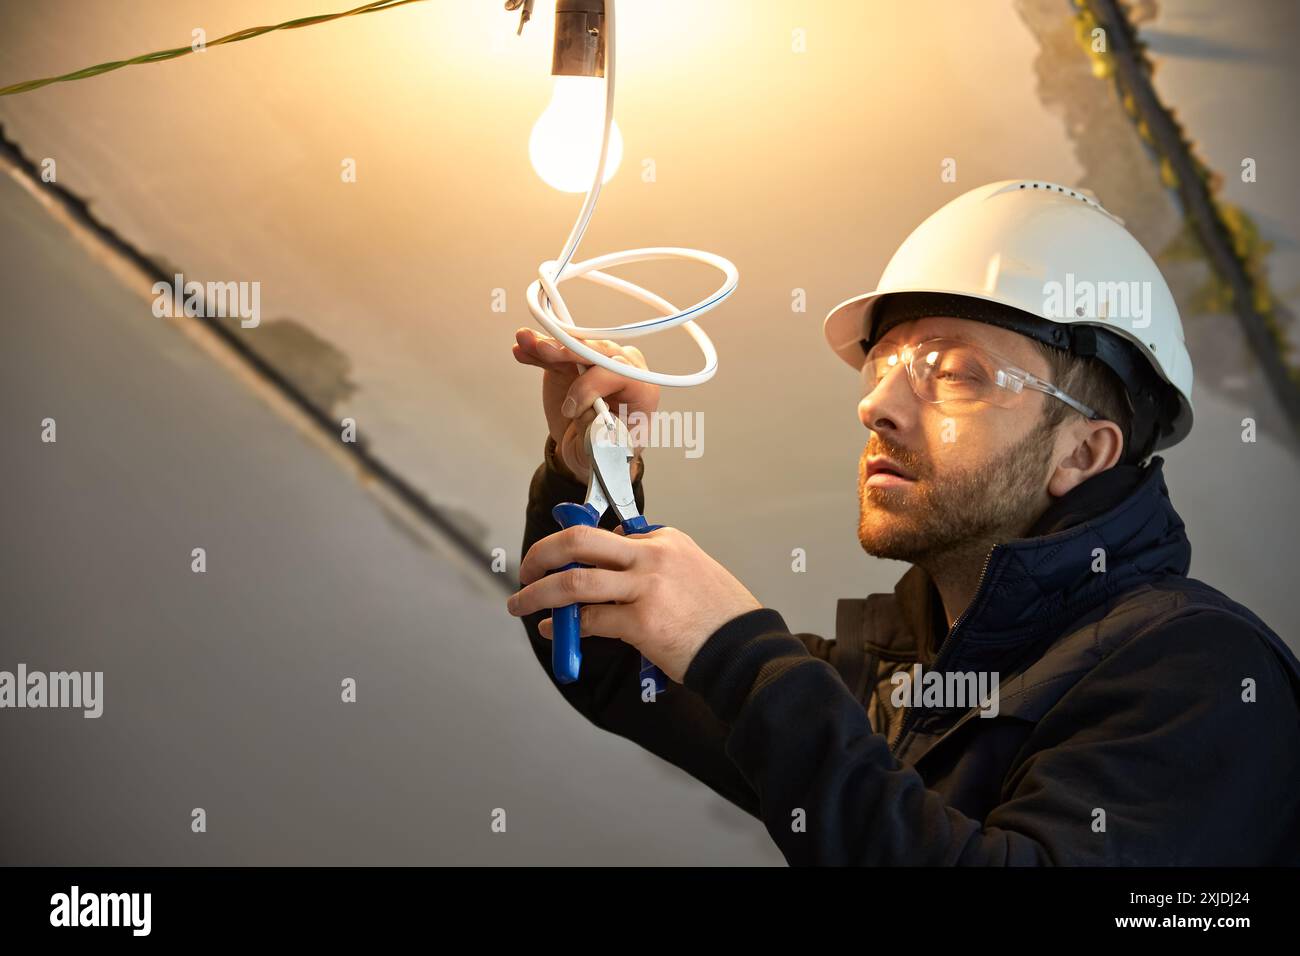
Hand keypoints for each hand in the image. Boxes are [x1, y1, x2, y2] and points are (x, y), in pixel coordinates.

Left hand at [506, 523, 761, 683]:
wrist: (744, 651)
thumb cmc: (718, 619)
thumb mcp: (690, 573)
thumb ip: (651, 568)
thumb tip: (603, 577)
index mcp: (666, 540)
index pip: (606, 535)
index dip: (572, 546)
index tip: (554, 558)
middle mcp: (653, 556)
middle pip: (580, 541)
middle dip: (542, 553)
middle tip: (526, 568)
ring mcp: (647, 587)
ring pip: (575, 580)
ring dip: (538, 592)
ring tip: (520, 602)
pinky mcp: (641, 622)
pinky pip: (589, 620)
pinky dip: (564, 627)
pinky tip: (553, 631)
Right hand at [512, 328, 658, 484]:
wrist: (593, 453)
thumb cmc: (609, 454)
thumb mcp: (607, 453)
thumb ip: (600, 432)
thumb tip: (588, 413)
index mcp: (642, 393)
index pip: (621, 374)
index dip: (594, 385)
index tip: (573, 408)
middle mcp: (624, 372)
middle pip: (599, 352)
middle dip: (571, 350)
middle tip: (548, 352)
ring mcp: (598, 365)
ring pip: (575, 347)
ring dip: (549, 344)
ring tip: (527, 341)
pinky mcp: (574, 365)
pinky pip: (556, 355)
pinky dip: (538, 352)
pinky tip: (523, 348)